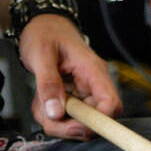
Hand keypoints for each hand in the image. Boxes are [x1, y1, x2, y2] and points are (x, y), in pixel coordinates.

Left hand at [18, 14, 122, 138]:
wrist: (41, 25)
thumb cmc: (44, 33)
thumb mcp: (41, 55)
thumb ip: (48, 83)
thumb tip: (56, 113)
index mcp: (93, 71)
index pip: (110, 104)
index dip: (97, 122)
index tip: (73, 126)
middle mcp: (93, 85)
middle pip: (94, 121)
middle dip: (68, 126)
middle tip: (47, 116)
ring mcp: (84, 93)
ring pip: (78, 124)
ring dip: (56, 121)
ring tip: (40, 103)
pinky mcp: (75, 99)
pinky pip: (66, 118)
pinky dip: (51, 116)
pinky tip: (42, 101)